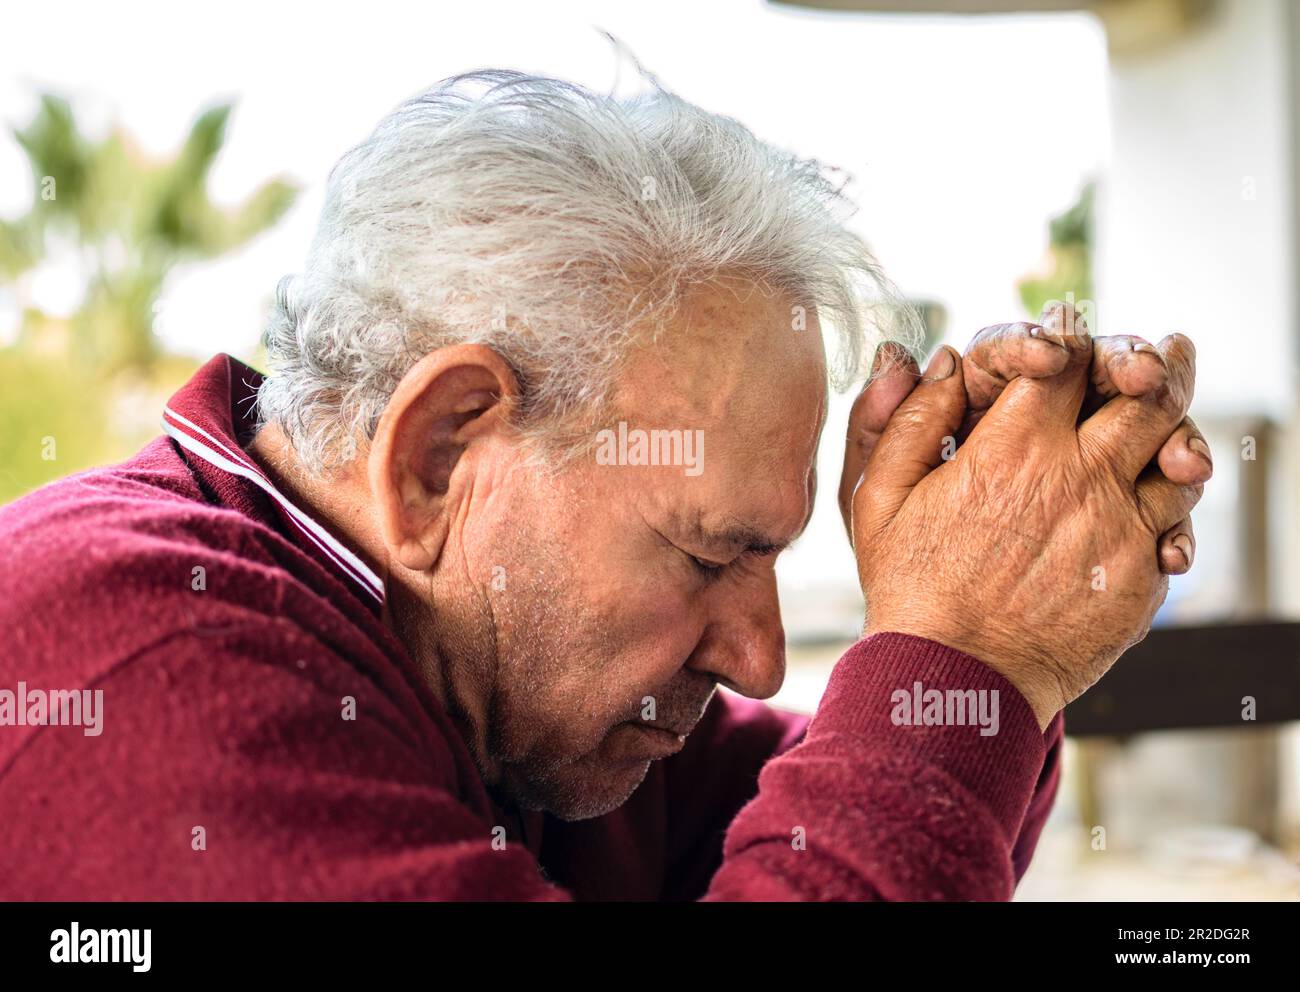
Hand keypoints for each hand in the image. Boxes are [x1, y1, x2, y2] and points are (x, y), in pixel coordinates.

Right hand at [849, 323, 1203, 727]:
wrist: (954, 680)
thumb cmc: (909, 588)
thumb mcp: (878, 496)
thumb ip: (908, 419)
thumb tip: (942, 360)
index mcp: (1011, 448)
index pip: (1069, 358)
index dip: (1074, 340)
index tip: (1068, 348)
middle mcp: (1076, 477)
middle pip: (1147, 393)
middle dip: (1155, 365)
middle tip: (1161, 356)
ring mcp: (1118, 527)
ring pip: (1176, 456)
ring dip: (1174, 436)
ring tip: (1165, 431)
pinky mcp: (1141, 577)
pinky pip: (1177, 525)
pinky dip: (1172, 509)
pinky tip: (1155, 504)